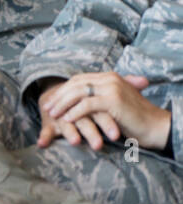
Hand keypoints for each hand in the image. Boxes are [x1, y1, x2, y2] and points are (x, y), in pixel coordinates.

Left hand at [40, 72, 170, 151]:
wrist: (156, 126)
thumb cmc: (135, 119)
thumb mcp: (114, 103)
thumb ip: (99, 97)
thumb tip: (78, 102)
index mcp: (109, 77)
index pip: (78, 79)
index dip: (63, 90)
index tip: (51, 100)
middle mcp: (109, 78)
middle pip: (75, 84)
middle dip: (59, 96)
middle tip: (46, 107)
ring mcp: (111, 88)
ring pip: (78, 92)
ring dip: (63, 104)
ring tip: (53, 114)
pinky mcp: (113, 100)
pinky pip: (86, 105)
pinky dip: (74, 112)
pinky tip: (66, 119)